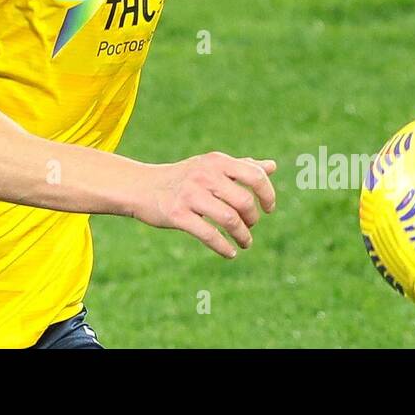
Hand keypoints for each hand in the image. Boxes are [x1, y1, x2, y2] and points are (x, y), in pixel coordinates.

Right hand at [129, 152, 276, 257]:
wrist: (142, 187)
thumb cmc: (183, 177)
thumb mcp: (211, 167)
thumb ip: (242, 167)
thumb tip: (272, 166)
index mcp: (216, 161)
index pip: (254, 176)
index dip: (268, 194)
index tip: (268, 209)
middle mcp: (204, 175)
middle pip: (244, 201)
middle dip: (252, 219)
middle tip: (250, 226)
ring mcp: (190, 195)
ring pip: (229, 219)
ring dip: (242, 236)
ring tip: (245, 242)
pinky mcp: (177, 214)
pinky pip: (208, 234)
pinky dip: (224, 247)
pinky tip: (230, 253)